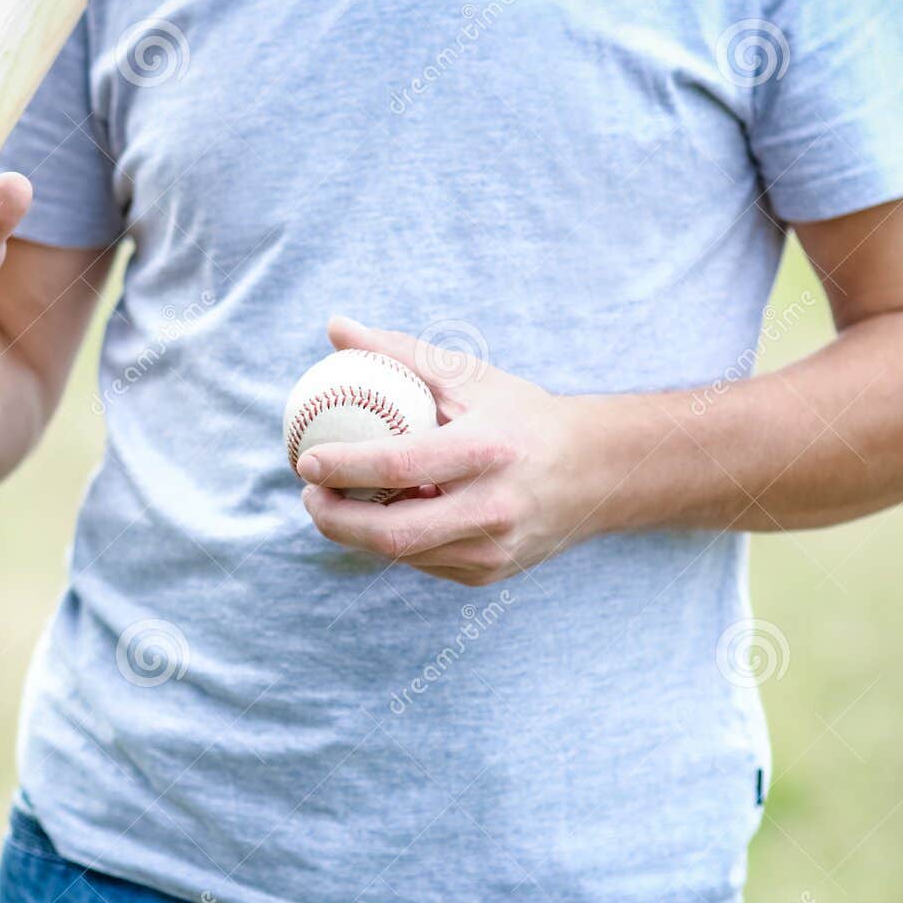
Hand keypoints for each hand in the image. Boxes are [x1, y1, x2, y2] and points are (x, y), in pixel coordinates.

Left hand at [298, 317, 601, 586]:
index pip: (398, 466)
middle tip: (309, 495)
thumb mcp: (469, 377)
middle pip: (392, 532)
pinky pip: (422, 561)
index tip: (306, 459)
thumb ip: (399, 353)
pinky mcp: (488, 574)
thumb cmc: (522, 417)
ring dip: (355, 533)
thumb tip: (335, 327)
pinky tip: (379, 516)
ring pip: (401, 553)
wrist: (597, 473)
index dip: (343, 467)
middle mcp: (491, 509)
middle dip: (334, 520)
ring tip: (333, 503)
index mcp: (486, 452)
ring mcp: (491, 550)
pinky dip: (392, 542)